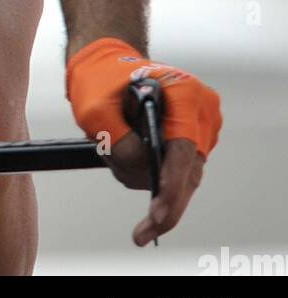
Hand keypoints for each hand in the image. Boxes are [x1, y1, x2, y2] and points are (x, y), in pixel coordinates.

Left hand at [66, 37, 220, 245]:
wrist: (107, 64)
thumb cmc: (100, 80)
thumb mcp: (95, 110)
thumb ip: (118, 142)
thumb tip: (143, 173)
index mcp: (186, 94)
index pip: (184, 151)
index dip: (172, 187)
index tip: (157, 214)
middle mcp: (202, 112)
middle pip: (189, 173)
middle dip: (163, 202)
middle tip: (140, 232)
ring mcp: (202, 127)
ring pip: (183, 177)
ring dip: (149, 181)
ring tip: (112, 155)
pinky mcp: (193, 140)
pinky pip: (177, 172)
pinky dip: (151, 175)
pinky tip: (123, 157)